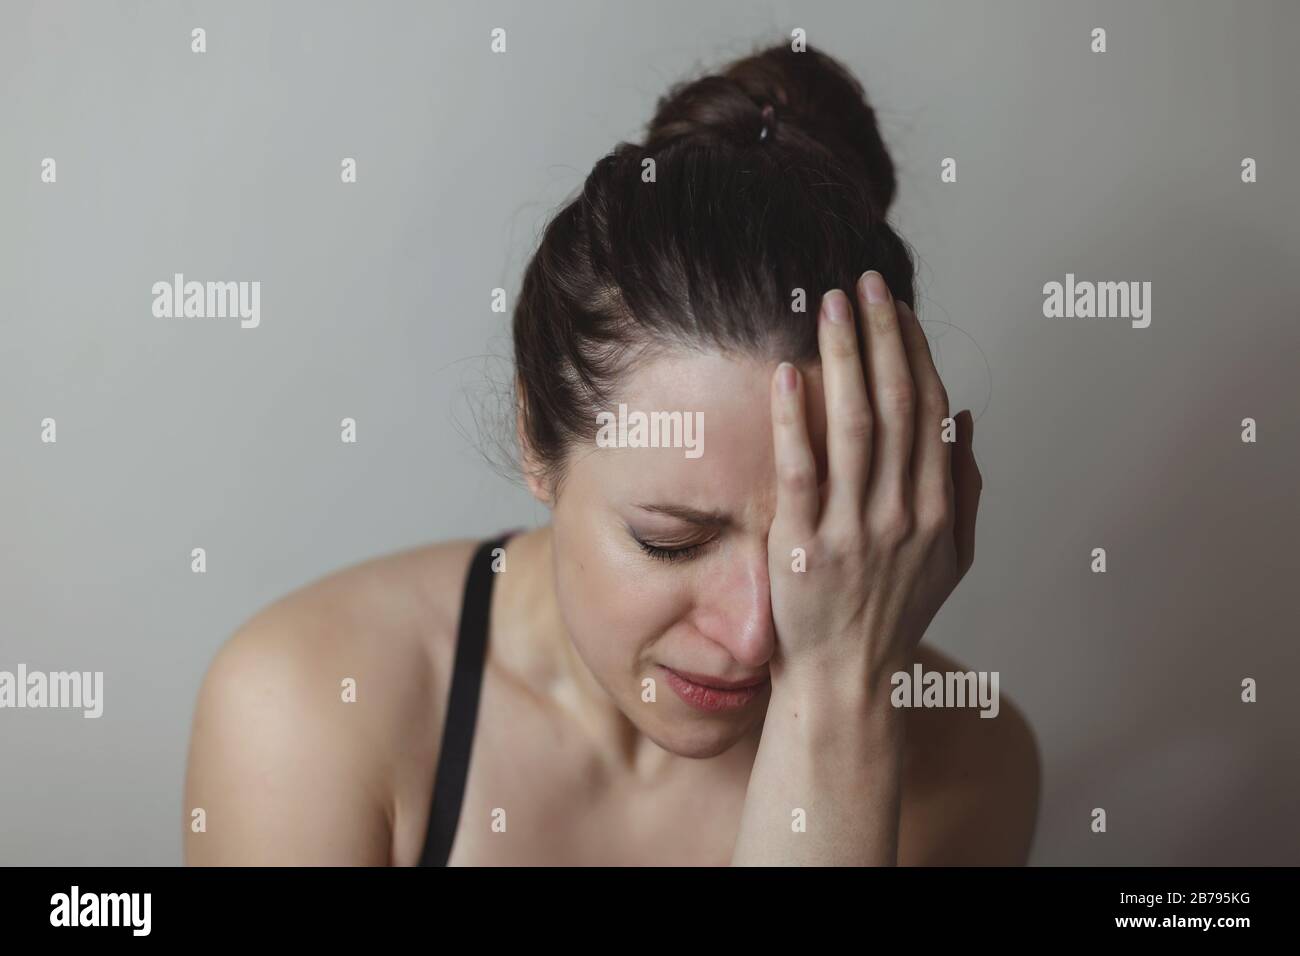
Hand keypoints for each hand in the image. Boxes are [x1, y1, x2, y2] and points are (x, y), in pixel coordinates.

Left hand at [765, 271, 981, 701]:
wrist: (846, 679)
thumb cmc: (894, 614)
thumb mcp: (952, 559)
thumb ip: (964, 488)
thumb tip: (966, 417)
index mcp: (937, 508)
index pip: (930, 410)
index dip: (914, 352)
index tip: (896, 308)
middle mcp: (901, 513)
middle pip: (896, 404)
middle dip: (882, 335)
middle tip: (863, 282)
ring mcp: (852, 530)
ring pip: (853, 426)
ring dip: (843, 358)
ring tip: (828, 304)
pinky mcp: (802, 547)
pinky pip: (800, 471)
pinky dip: (795, 419)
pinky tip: (788, 373)